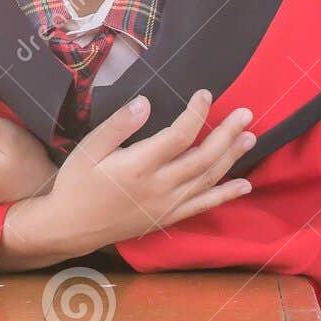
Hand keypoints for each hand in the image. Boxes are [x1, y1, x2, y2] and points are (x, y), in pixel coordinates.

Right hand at [21, 89, 255, 256]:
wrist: (70, 227)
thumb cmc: (77, 183)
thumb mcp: (88, 148)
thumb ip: (118, 126)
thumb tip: (145, 103)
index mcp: (138, 166)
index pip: (178, 136)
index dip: (196, 114)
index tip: (205, 94)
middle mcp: (159, 187)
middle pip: (202, 158)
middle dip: (227, 134)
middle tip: (246, 114)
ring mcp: (166, 205)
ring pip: (208, 180)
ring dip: (231, 158)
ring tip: (250, 137)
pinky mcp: (168, 217)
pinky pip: (202, 206)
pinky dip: (225, 195)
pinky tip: (244, 185)